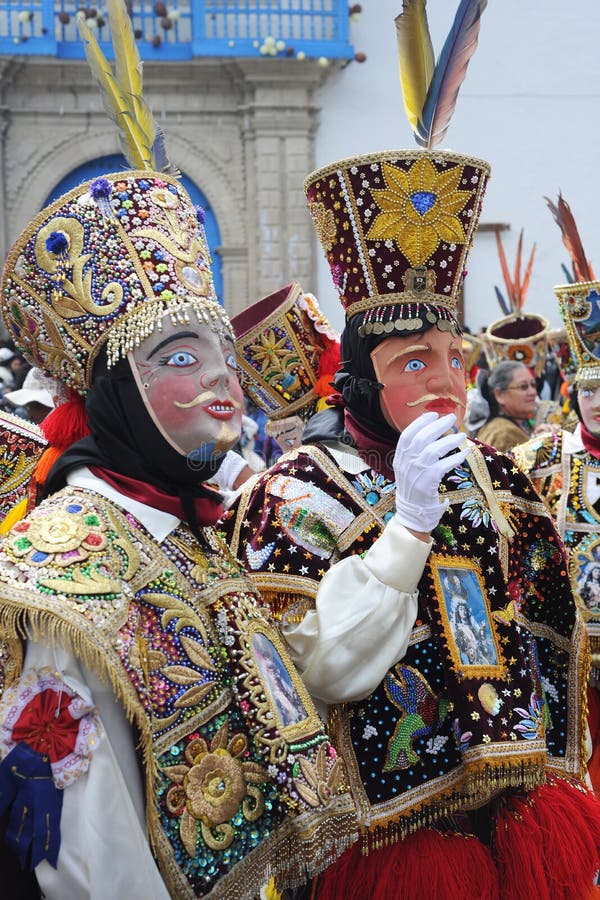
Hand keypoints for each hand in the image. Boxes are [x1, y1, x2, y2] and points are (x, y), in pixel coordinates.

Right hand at [393, 411, 469, 533]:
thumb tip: (434, 434)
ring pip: (433, 450)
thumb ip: (416, 454)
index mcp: (399, 458)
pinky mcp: (427, 483)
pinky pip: (443, 465)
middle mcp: (405, 464)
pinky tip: (463, 454)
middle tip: (451, 418)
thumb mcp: (408, 470)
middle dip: (437, 426)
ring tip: (462, 436)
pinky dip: (455, 458)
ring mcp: (416, 473)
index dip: (419, 423)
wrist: (412, 515)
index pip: (406, 435)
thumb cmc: (414, 490)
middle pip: (421, 438)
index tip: (432, 414)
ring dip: (449, 441)